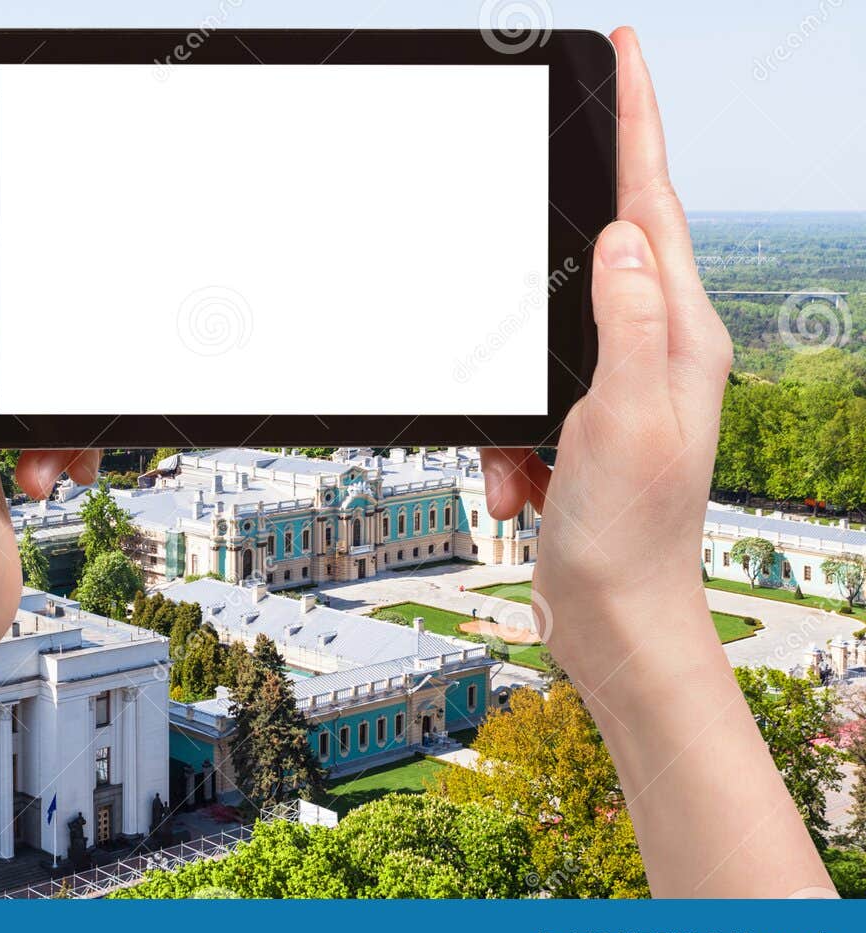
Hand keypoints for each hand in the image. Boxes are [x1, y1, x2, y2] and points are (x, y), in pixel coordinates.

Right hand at [481, 26, 731, 676]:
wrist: (617, 622)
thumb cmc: (634, 535)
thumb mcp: (626, 419)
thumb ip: (626, 321)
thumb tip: (621, 234)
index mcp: (681, 334)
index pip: (653, 201)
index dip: (639, 121)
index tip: (626, 50)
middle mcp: (656, 347)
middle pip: (587, 261)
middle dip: (531, 286)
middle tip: (520, 275)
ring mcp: (617, 384)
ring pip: (534, 340)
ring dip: (510, 406)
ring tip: (527, 469)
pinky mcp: (580, 421)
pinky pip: (519, 401)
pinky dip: (506, 444)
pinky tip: (521, 489)